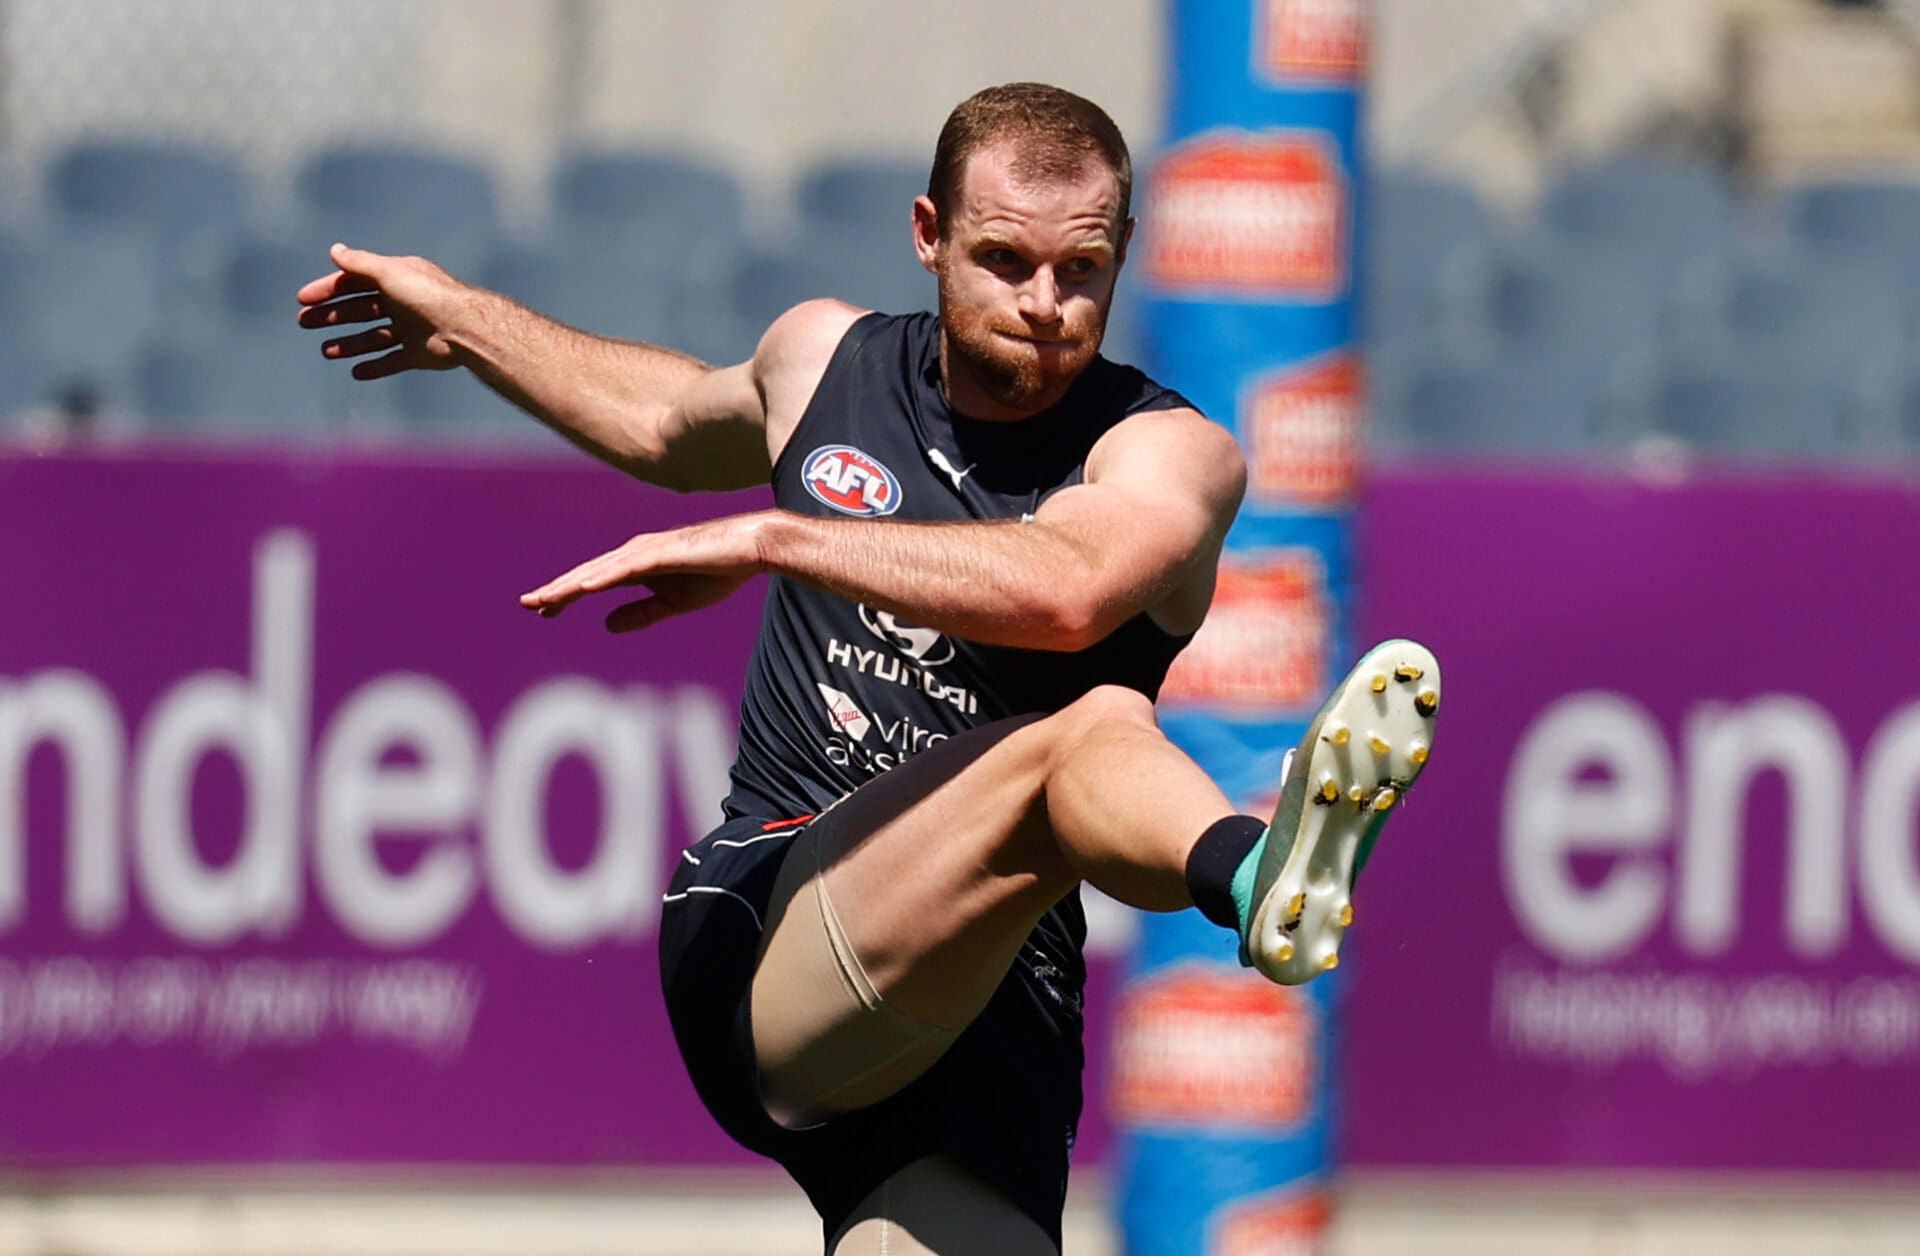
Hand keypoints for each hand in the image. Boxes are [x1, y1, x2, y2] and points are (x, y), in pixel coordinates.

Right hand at [296, 243, 468, 379]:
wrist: (463, 327)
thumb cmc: (427, 295)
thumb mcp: (389, 272)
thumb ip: (360, 263)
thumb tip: (335, 250)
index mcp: (396, 279)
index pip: (356, 282)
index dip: (329, 289)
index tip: (304, 299)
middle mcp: (404, 302)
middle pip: (361, 309)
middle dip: (333, 316)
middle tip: (305, 323)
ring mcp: (412, 329)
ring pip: (373, 336)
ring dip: (349, 343)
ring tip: (326, 350)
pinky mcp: (419, 353)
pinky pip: (392, 360)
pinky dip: (374, 366)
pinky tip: (355, 371)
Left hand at [520, 514, 768, 632]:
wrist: (752, 549)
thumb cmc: (719, 572)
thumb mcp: (674, 603)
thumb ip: (641, 613)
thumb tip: (606, 626)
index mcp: (638, 565)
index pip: (594, 581)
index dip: (567, 595)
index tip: (543, 610)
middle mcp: (635, 554)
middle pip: (588, 574)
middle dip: (557, 589)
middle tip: (527, 604)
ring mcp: (646, 551)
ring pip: (599, 572)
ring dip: (570, 585)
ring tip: (543, 599)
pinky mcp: (661, 553)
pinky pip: (624, 569)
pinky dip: (601, 579)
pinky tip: (582, 589)